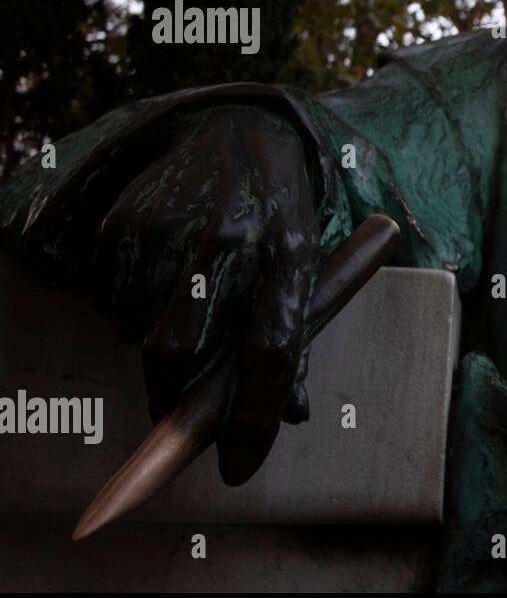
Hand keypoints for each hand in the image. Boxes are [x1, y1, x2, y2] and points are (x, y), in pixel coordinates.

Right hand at [90, 104, 320, 483]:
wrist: (240, 131)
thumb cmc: (279, 215)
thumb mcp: (305, 266)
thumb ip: (296, 338)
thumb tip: (289, 415)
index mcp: (290, 254)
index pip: (272, 350)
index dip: (254, 417)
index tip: (239, 466)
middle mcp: (233, 238)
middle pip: (181, 349)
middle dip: (172, 393)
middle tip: (175, 403)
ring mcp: (176, 223)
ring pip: (138, 328)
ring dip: (149, 343)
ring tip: (178, 312)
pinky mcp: (131, 216)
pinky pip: (110, 295)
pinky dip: (125, 307)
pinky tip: (155, 281)